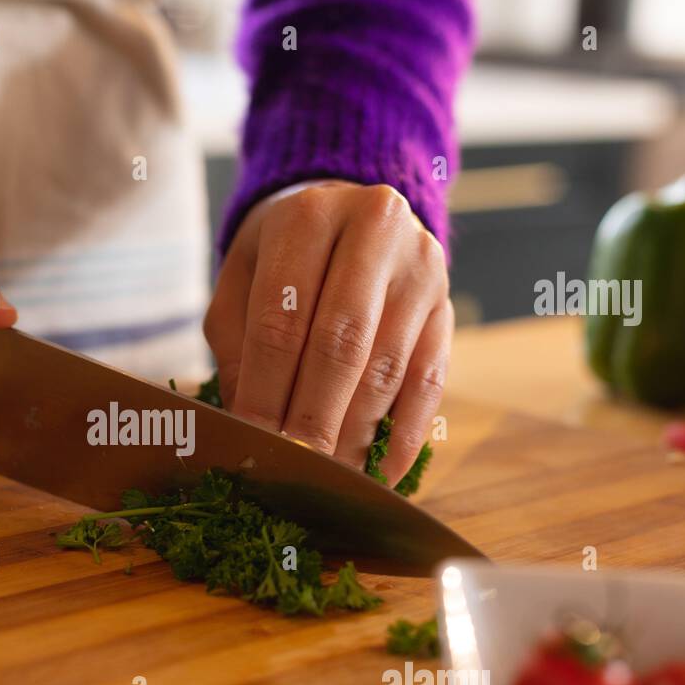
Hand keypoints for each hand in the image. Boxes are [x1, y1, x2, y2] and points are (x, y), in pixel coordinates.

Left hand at [205, 181, 451, 484]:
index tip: (252, 438)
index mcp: (309, 217)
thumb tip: (249, 422)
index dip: (265, 386)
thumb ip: (237, 344)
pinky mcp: (447, 305)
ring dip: (356, 431)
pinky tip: (381, 470)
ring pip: (387, 365)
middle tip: (294, 468)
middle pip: (341, 342)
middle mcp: (374, 229)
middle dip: (314, 416)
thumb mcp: (242, 279)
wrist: (348, 208)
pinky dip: (405, 432)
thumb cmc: (283, 255)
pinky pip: (430, 378)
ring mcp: (420, 267)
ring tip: (329, 476)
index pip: (283, 317)